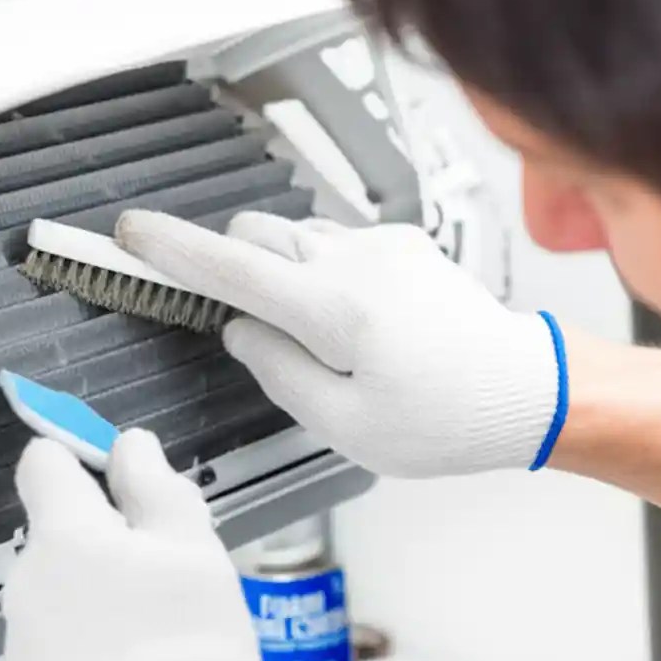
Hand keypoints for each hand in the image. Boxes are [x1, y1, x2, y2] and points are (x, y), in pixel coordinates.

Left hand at [2, 430, 261, 660]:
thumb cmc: (185, 649)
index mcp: (62, 533)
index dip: (80, 456)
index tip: (122, 478)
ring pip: (63, 587)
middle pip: (59, 531)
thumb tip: (130, 444)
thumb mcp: (194, 554)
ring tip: (160, 632)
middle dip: (108, 538)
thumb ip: (158, 489)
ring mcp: (22, 637)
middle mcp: (26, 579)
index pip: (43, 461)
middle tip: (169, 572)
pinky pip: (61, 639)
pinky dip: (94, 641)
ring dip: (102, 593)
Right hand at [115, 211, 567, 477]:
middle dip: (229, 268)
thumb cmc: (449, 419)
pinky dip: (320, 272)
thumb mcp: (344, 426)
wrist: (530, 389)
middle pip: (253, 235)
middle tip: (245, 325)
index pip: (229, 265)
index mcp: (334, 309)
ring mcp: (382, 245)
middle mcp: (356, 261)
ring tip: (319, 338)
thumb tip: (238, 331)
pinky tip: (355, 323)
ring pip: (293, 236)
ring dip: (278, 272)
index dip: (169, 249)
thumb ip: (276, 371)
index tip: (130, 233)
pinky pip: (334, 243)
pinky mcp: (402, 243)